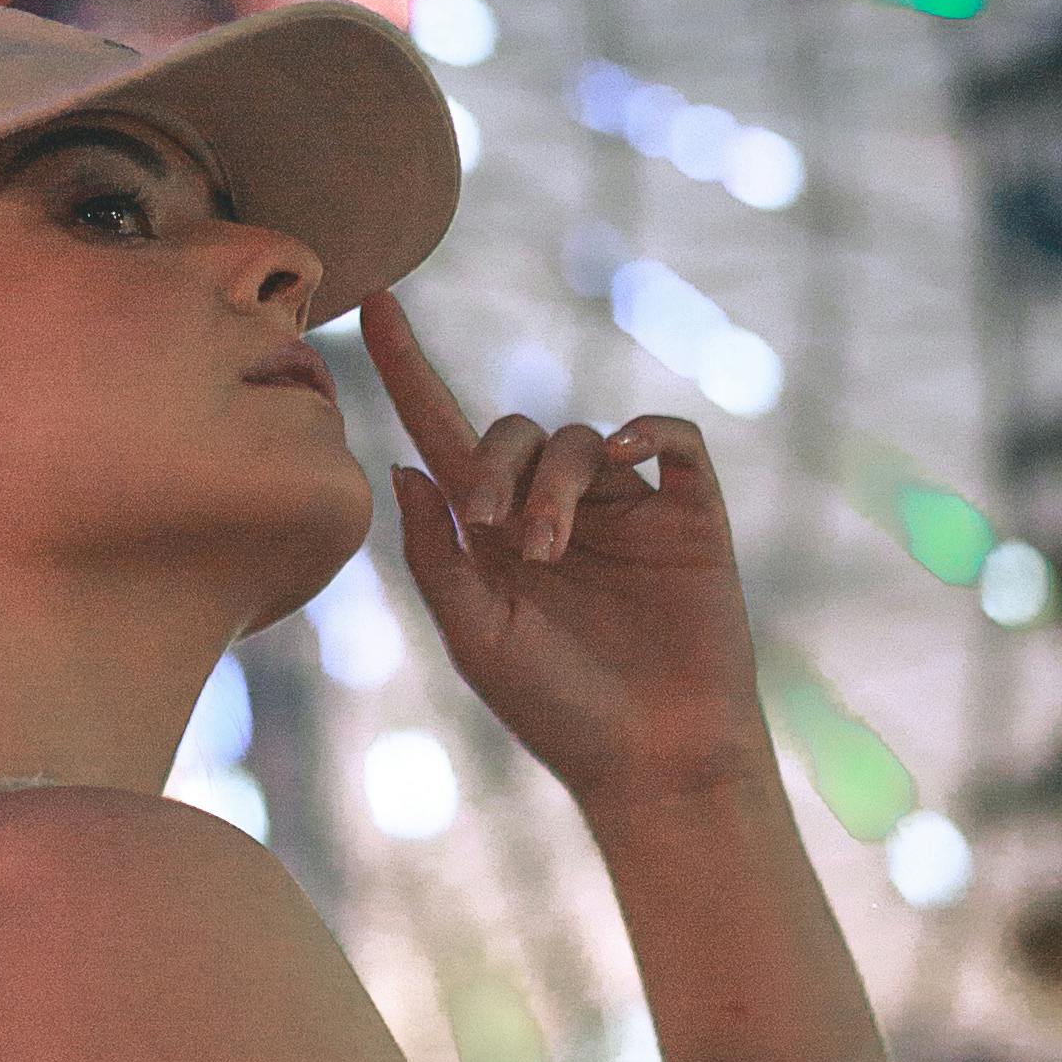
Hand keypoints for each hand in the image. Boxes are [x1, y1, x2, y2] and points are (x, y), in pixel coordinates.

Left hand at [361, 289, 766, 820]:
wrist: (656, 761)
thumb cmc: (559, 712)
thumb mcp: (477, 639)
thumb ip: (436, 555)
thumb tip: (401, 466)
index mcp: (495, 537)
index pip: (444, 433)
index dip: (407, 369)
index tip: (371, 300)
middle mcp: (557, 510)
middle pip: (515, 432)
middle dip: (497, 468)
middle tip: (496, 531)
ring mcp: (625, 508)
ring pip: (581, 439)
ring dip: (555, 483)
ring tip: (553, 551)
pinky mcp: (689, 515)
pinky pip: (672, 439)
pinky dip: (648, 429)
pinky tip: (624, 451)